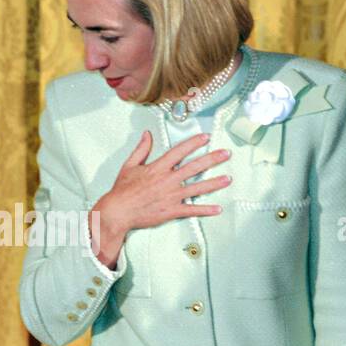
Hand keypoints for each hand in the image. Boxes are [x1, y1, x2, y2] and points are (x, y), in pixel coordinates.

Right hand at [90, 131, 231, 267]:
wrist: (118, 211)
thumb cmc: (122, 190)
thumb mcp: (130, 165)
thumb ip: (141, 149)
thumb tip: (147, 134)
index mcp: (158, 167)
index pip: (180, 151)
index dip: (194, 143)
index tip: (206, 137)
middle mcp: (167, 180)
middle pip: (194, 167)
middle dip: (212, 159)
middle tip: (226, 154)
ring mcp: (171, 196)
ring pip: (197, 188)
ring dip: (214, 183)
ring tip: (228, 179)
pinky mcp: (171, 211)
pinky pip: (191, 210)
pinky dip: (205, 210)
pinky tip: (217, 209)